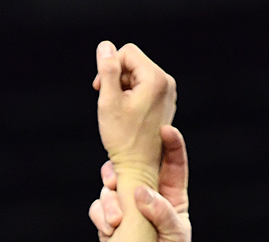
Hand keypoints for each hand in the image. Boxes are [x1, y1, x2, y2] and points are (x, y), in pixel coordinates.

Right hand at [88, 125, 192, 241]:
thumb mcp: (177, 235)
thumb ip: (163, 213)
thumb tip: (141, 194)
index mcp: (171, 191)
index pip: (171, 160)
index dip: (170, 142)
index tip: (165, 130)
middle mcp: (146, 192)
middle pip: (130, 166)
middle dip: (120, 169)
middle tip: (115, 181)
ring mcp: (126, 205)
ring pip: (110, 187)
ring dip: (109, 199)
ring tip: (116, 221)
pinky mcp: (111, 221)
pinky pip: (98, 210)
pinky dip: (100, 216)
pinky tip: (110, 229)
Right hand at [92, 41, 175, 183]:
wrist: (139, 167)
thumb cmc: (123, 138)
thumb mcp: (109, 100)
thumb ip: (107, 69)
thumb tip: (105, 46)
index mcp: (156, 78)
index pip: (127, 52)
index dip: (109, 67)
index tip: (100, 89)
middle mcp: (167, 82)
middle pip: (133, 62)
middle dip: (117, 78)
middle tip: (109, 102)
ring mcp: (168, 93)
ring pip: (137, 75)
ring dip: (122, 88)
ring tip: (119, 111)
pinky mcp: (165, 102)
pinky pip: (144, 87)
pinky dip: (132, 96)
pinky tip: (128, 115)